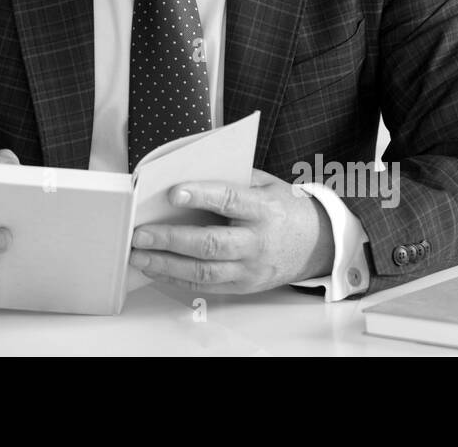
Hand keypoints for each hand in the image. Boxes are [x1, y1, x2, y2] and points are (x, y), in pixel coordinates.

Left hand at [127, 169, 334, 293]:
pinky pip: (206, 285)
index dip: (200, 196)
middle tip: (141, 233)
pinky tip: (156, 269)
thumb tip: (184, 171)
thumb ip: (230, 178)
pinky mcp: (244, 286)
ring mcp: (250, 268)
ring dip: (166, 264)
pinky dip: (177, 278)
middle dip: (171, 239)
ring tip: (139, 255)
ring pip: (203, 271)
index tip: (172, 193)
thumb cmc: (284, 207)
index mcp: (263, 209)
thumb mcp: (264, 183)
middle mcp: (257, 242)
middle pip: (210, 243)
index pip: (229, 200)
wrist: (318, 243)